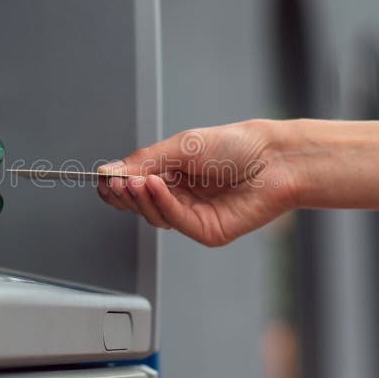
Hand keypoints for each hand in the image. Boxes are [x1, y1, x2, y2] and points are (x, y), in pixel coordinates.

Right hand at [96, 120, 298, 246]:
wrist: (274, 158)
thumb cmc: (238, 146)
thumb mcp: (181, 146)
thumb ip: (144, 161)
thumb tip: (109, 170)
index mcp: (171, 174)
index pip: (133, 186)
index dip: (116, 184)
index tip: (104, 177)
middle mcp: (180, 196)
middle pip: (138, 204)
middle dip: (123, 193)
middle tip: (115, 182)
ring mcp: (192, 216)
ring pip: (153, 215)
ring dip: (140, 198)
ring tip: (135, 181)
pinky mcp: (206, 231)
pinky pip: (175, 221)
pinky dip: (161, 203)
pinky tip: (155, 186)